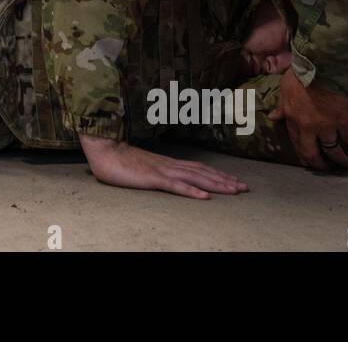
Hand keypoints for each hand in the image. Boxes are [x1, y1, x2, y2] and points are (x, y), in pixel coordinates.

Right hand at [80, 135, 248, 199]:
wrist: (103, 148)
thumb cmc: (117, 159)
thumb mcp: (141, 167)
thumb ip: (154, 171)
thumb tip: (163, 177)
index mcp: (167, 163)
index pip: (198, 169)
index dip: (217, 174)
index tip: (234, 181)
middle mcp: (169, 165)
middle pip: (203, 172)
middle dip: (225, 180)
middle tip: (244, 187)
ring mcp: (162, 170)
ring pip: (195, 178)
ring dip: (216, 184)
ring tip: (234, 191)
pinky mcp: (152, 178)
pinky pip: (175, 186)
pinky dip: (191, 191)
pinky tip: (204, 198)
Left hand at [270, 69, 347, 169]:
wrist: (326, 65)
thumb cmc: (304, 72)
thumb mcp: (285, 87)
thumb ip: (281, 105)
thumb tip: (273, 117)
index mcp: (292, 118)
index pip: (295, 141)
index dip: (301, 152)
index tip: (306, 159)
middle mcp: (308, 126)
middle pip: (312, 151)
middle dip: (318, 163)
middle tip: (325, 168)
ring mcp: (328, 126)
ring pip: (333, 149)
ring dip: (339, 159)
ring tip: (344, 163)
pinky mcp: (345, 122)